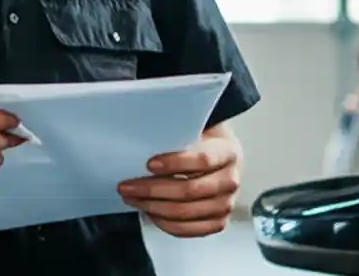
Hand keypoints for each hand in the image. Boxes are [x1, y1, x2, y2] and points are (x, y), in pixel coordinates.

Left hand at [118, 131, 241, 237]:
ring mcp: (226, 203)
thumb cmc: (201, 142)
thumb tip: (141, 141)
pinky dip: (166, 223)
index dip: (175, 163)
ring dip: (153, 207)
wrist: (219, 158)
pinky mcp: (218, 221)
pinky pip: (190, 229)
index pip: (203, 159)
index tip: (149, 164)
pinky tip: (150, 212)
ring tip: (133, 198)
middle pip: (190, 190)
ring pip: (187, 212)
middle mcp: (230, 179)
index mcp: (228, 151)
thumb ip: (176, 135)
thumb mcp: (194, 129)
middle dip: (153, 189)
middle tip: (127, 186)